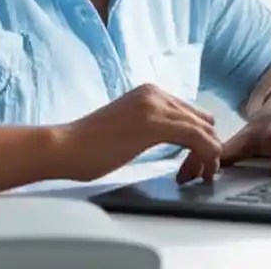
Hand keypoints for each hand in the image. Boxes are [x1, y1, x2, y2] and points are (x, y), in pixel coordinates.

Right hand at [53, 84, 222, 182]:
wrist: (65, 147)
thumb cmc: (89, 145)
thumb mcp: (129, 127)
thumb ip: (152, 126)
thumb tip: (178, 141)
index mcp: (150, 92)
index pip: (192, 115)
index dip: (198, 142)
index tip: (189, 166)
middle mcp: (155, 93)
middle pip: (203, 121)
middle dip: (205, 149)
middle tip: (192, 174)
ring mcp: (155, 106)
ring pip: (204, 131)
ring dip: (206, 157)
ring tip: (194, 177)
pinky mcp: (155, 124)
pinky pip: (198, 139)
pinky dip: (204, 157)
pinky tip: (195, 173)